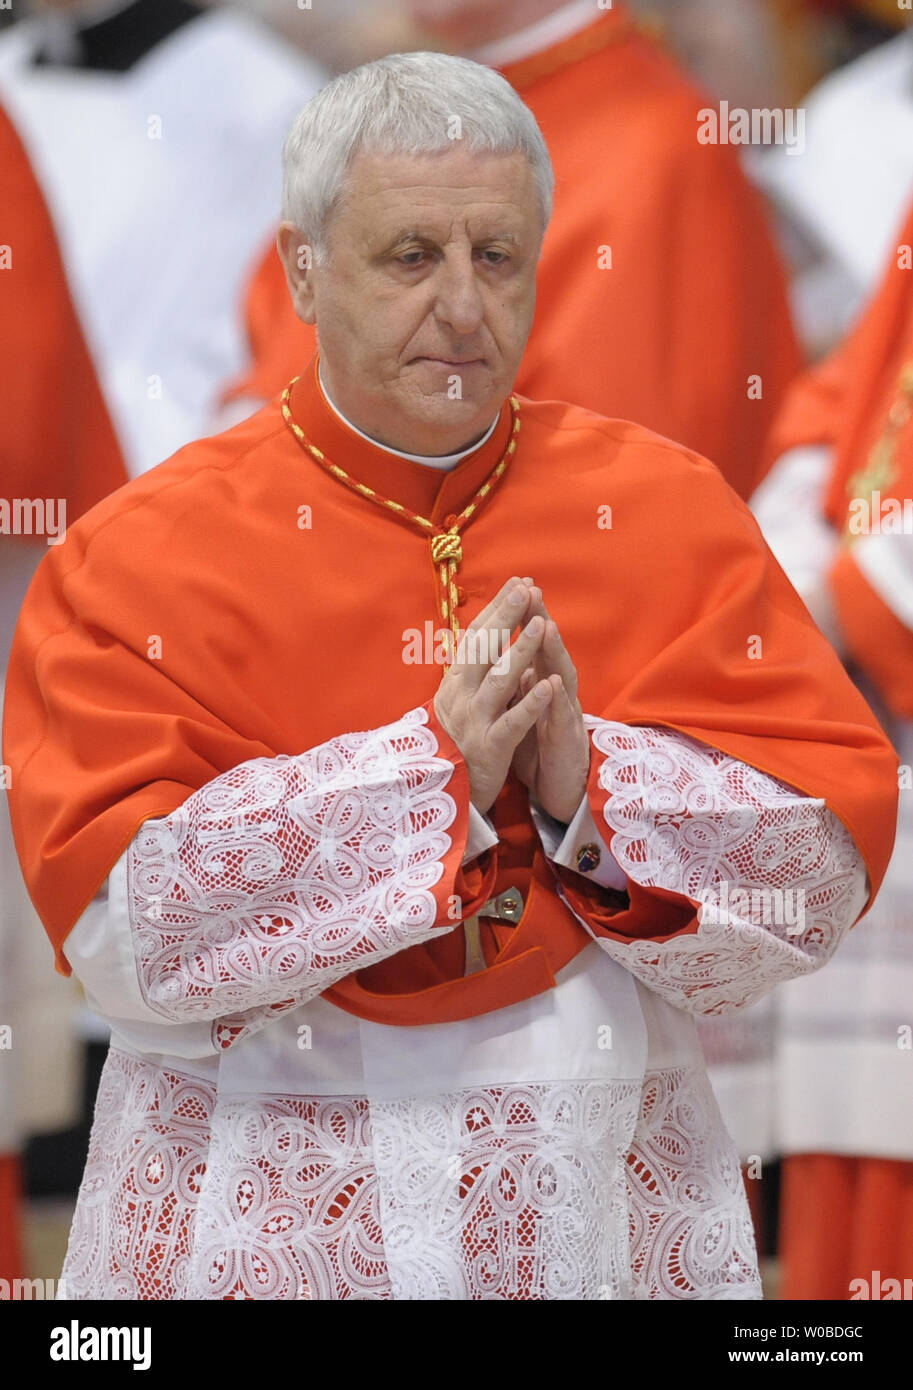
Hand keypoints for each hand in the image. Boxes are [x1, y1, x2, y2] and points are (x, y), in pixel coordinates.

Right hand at [433, 577, 557, 813]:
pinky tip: (549, 685)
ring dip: (520, 651)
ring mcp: (474, 721)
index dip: (496, 610)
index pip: (476, 638)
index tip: (516, 583)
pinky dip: (532, 703)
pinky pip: (513, 722)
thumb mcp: (455, 701)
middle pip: (484, 650)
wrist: (439, 793)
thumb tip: (482, 633)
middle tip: (526, 589)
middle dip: (506, 617)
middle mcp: (460, 697)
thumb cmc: (452, 742)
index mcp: (454, 683)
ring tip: (541, 625)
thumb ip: (470, 671)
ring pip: (500, 680)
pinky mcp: (489, 748)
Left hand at [509, 594, 590, 823]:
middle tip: (529, 589)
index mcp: (539, 684)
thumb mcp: (522, 710)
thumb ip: (515, 683)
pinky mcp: (567, 741)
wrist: (562, 791)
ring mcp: (564, 715)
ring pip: (560, 678)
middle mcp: (555, 693)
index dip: (520, 617)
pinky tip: (553, 683)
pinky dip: (557, 701)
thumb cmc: (541, 749)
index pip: (530, 644)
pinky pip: (561, 719)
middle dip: (537, 619)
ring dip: (552, 651)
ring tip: (544, 624)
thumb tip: (498, 654)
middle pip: (547, 651)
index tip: (511, 586)